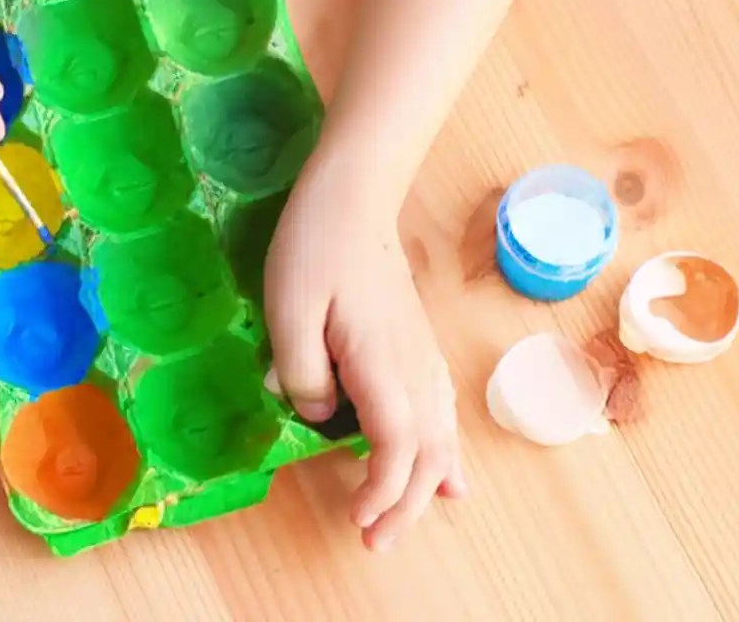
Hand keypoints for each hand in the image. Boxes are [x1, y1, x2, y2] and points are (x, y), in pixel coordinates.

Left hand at [263, 142, 466, 551]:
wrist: (353, 197)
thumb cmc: (315, 246)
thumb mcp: (288, 309)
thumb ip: (302, 372)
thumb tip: (323, 417)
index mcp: (381, 362)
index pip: (398, 446)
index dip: (383, 491)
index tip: (357, 518)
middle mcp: (413, 366)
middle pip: (427, 453)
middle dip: (405, 505)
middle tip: (375, 542)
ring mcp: (421, 355)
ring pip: (441, 435)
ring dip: (427, 485)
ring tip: (407, 523)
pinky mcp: (416, 346)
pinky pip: (442, 412)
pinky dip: (445, 451)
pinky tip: (450, 473)